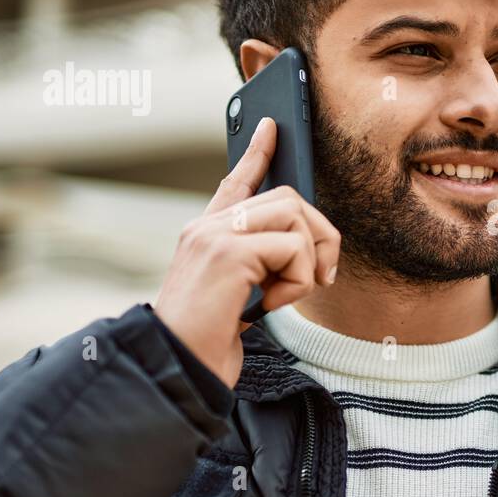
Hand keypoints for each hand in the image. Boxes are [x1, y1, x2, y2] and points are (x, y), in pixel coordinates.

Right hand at [154, 117, 339, 388]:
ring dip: (307, 260)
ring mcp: (215, 236)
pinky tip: (271, 305)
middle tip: (320, 276)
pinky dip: (297, 281)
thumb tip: (301, 246)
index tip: (271, 127)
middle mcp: (206, 227)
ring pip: (295, 216)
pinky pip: (293, 248)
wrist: (176, 369)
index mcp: (205, 234)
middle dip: (319, 235)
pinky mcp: (228, 253)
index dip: (257, 153)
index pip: (235, 182)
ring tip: (283, 295)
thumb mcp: (238, 296)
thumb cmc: (205, 341)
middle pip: (287, 198)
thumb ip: (259, 266)